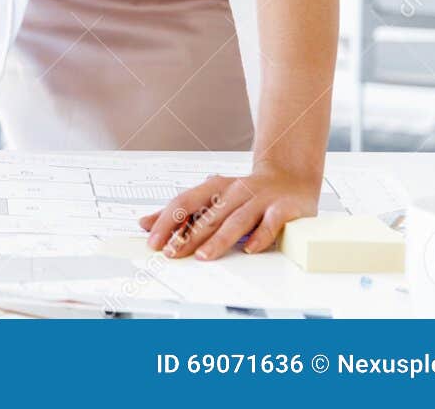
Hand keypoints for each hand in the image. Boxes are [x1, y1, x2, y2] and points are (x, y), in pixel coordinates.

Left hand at [138, 167, 320, 260]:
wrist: (288, 178)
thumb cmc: (245, 192)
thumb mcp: (211, 197)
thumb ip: (180, 212)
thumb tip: (145, 223)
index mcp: (215, 187)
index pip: (185, 202)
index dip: (168, 221)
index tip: (154, 240)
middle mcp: (235, 191)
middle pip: (208, 215)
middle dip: (188, 236)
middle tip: (173, 253)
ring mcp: (259, 199)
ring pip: (236, 220)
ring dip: (219, 239)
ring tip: (203, 256)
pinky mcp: (283, 209)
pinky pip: (270, 223)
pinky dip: (260, 236)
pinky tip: (250, 249)